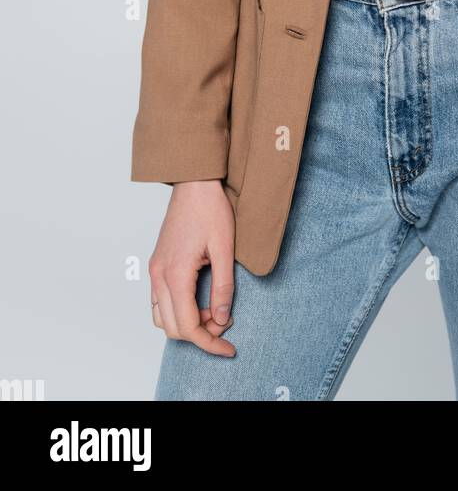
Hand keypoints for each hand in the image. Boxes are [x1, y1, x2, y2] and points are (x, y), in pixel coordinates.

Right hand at [148, 180, 236, 355]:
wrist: (194, 182)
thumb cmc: (210, 209)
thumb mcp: (224, 248)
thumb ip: (224, 286)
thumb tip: (221, 318)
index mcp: (175, 273)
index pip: (188, 326)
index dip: (210, 342)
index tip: (229, 348)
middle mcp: (159, 275)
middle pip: (173, 328)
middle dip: (201, 334)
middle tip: (226, 322)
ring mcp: (155, 270)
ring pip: (162, 318)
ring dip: (187, 324)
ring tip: (214, 310)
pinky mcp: (157, 264)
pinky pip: (160, 302)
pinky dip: (178, 311)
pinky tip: (200, 301)